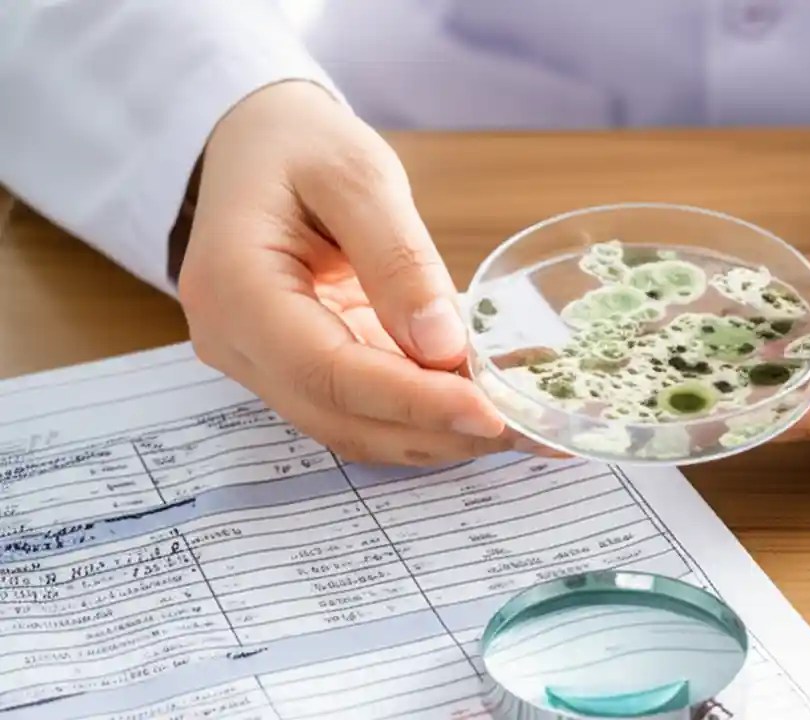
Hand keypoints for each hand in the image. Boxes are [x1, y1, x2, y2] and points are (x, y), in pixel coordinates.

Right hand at [178, 81, 515, 463]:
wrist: (254, 144)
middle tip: (523, 429)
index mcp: (234, 287)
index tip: (489, 414)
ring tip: (514, 425)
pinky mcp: (293, 369)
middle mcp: (234, 342)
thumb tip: (444, 348)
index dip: (413, 402)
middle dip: (435, 431)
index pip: (328, 372)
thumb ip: (399, 258)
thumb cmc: (300, 145)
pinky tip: (478, 402)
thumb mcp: (357, 176)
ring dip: (433, 435)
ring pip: (351, 426)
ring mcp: (259, 363)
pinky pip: (359, 407)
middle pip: (340, 415)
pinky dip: (420, 414)